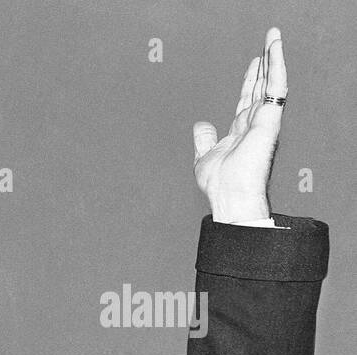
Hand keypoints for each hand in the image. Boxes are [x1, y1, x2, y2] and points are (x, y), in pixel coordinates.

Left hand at [193, 28, 286, 222]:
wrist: (231, 195)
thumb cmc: (219, 184)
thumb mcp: (204, 156)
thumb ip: (204, 139)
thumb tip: (200, 124)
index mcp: (242, 130)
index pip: (248, 98)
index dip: (251, 79)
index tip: (255, 61)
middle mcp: (256, 122)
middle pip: (262, 85)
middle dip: (266, 63)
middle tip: (270, 40)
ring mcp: (264, 119)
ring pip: (271, 82)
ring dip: (274, 58)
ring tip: (274, 36)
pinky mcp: (270, 118)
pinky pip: (275, 87)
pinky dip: (276, 67)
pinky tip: (274, 49)